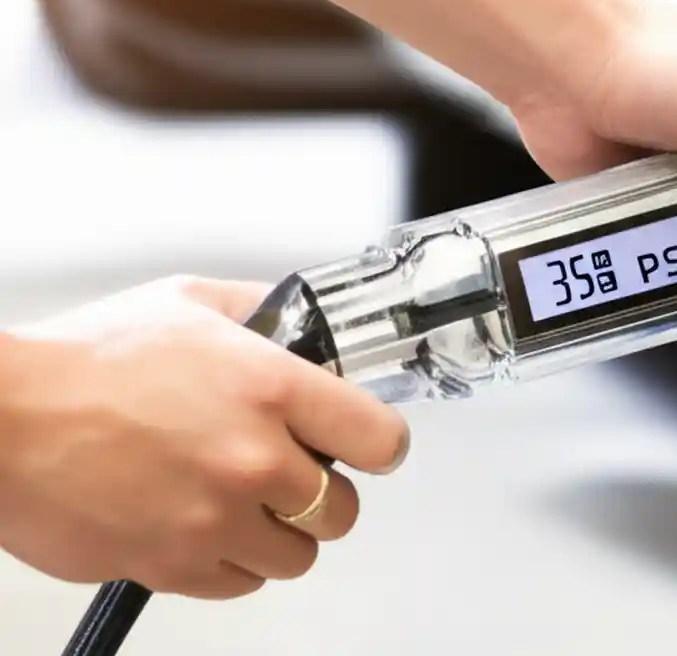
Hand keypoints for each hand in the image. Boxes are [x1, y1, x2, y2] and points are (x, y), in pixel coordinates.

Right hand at [0, 276, 409, 598]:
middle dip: (322, 491)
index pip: (381, 439)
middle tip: (287, 471)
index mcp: (271, 387)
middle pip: (344, 508)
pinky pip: (242, 584)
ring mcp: (216, 519)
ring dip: (280, 532)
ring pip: (299, 554)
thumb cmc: (83, 361)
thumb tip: (306, 325)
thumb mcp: (187, 303)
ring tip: (242, 500)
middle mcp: (254, 458)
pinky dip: (232, 561)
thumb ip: (261, 312)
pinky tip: (204, 525)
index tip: (367, 445)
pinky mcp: (175, 566)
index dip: (378, 444)